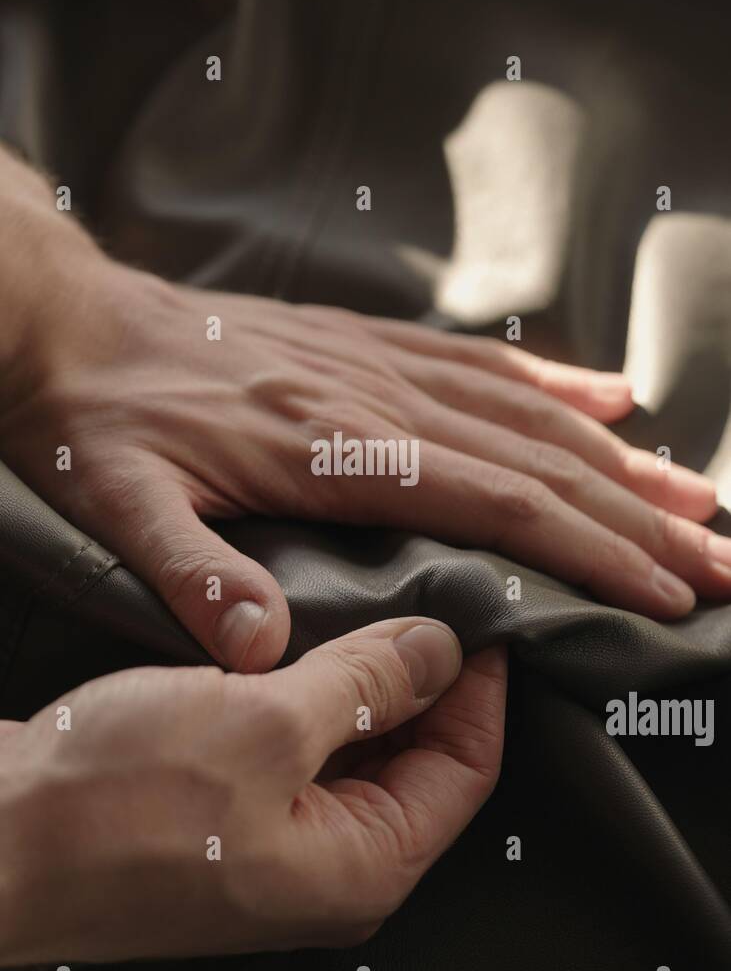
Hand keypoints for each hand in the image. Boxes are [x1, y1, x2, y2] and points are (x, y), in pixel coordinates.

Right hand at [0, 619, 505, 964]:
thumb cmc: (121, 797)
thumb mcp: (266, 722)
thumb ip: (367, 684)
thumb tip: (443, 649)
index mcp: (363, 869)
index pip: (468, 768)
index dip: (477, 684)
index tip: (474, 608)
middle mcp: (329, 871)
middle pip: (415, 762)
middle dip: (421, 679)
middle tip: (418, 590)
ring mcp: (274, 850)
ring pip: (351, 754)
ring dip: (359, 684)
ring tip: (358, 604)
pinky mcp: (225, 826)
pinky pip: (294, 758)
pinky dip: (306, 703)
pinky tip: (294, 645)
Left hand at [1, 150, 725, 671]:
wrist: (63, 318)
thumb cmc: (89, 419)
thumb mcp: (113, 503)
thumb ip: (188, 573)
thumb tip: (258, 652)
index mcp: (334, 447)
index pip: (497, 505)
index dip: (592, 551)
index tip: (666, 592)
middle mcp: (375, 397)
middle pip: (540, 461)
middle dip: (642, 517)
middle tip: (721, 561)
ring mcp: (374, 362)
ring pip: (527, 411)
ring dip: (621, 458)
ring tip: (698, 495)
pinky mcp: (361, 342)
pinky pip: (479, 360)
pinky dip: (554, 382)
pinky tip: (608, 396)